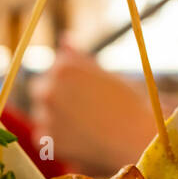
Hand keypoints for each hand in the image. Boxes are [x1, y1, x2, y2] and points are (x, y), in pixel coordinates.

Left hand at [29, 43, 157, 174]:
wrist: (138, 140)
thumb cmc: (130, 105)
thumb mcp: (106, 74)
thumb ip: (79, 58)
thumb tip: (64, 38)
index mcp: (64, 67)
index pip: (55, 68)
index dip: (70, 81)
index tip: (88, 92)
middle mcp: (49, 89)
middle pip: (39, 89)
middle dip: (54, 97)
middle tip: (82, 110)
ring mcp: (44, 116)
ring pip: (41, 113)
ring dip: (54, 118)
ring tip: (86, 126)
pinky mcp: (45, 140)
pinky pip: (43, 136)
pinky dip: (55, 139)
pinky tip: (79, 140)